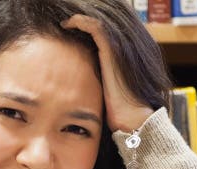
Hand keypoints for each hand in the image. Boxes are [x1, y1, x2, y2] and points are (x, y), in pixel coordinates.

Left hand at [61, 15, 153, 132]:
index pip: (99, 39)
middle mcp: (117, 54)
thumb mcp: (101, 97)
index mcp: (114, 62)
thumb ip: (92, 89)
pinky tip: (70, 23)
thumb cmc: (117, 115)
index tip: (67, 35)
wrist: (132, 120)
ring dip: (80, 20)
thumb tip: (74, 96)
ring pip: (97, 25)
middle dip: (82, 24)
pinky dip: (82, 22)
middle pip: (98, 30)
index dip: (85, 32)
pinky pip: (96, 29)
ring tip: (65, 23)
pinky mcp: (112, 52)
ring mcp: (116, 51)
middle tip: (65, 25)